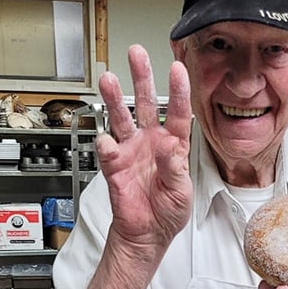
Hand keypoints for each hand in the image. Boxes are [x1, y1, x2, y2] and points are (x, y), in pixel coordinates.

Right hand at [96, 45, 192, 266]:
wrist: (147, 234)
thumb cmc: (168, 212)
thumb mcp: (182, 191)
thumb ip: (174, 166)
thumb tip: (168, 145)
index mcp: (173, 146)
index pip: (179, 113)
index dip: (179, 91)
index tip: (177, 68)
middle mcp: (150, 142)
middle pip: (147, 104)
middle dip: (141, 78)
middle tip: (136, 54)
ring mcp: (131, 152)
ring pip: (122, 118)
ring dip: (115, 99)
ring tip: (109, 79)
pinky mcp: (114, 166)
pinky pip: (107, 151)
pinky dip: (105, 145)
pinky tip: (106, 141)